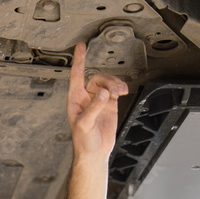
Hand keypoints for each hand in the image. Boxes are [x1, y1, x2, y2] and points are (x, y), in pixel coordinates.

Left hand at [68, 42, 128, 156]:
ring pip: (108, 83)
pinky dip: (121, 88)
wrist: (95, 153)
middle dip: (107, 81)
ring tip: (120, 92)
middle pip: (98, 78)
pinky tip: (124, 91)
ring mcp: (98, 100)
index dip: (79, 60)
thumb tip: (103, 93)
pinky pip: (115, 90)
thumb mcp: (85, 125)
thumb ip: (94, 108)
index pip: (77, 75)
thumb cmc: (83, 141)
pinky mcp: (109, 105)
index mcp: (75, 99)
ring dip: (115, 84)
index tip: (81, 46)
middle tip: (114, 91)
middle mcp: (86, 97)